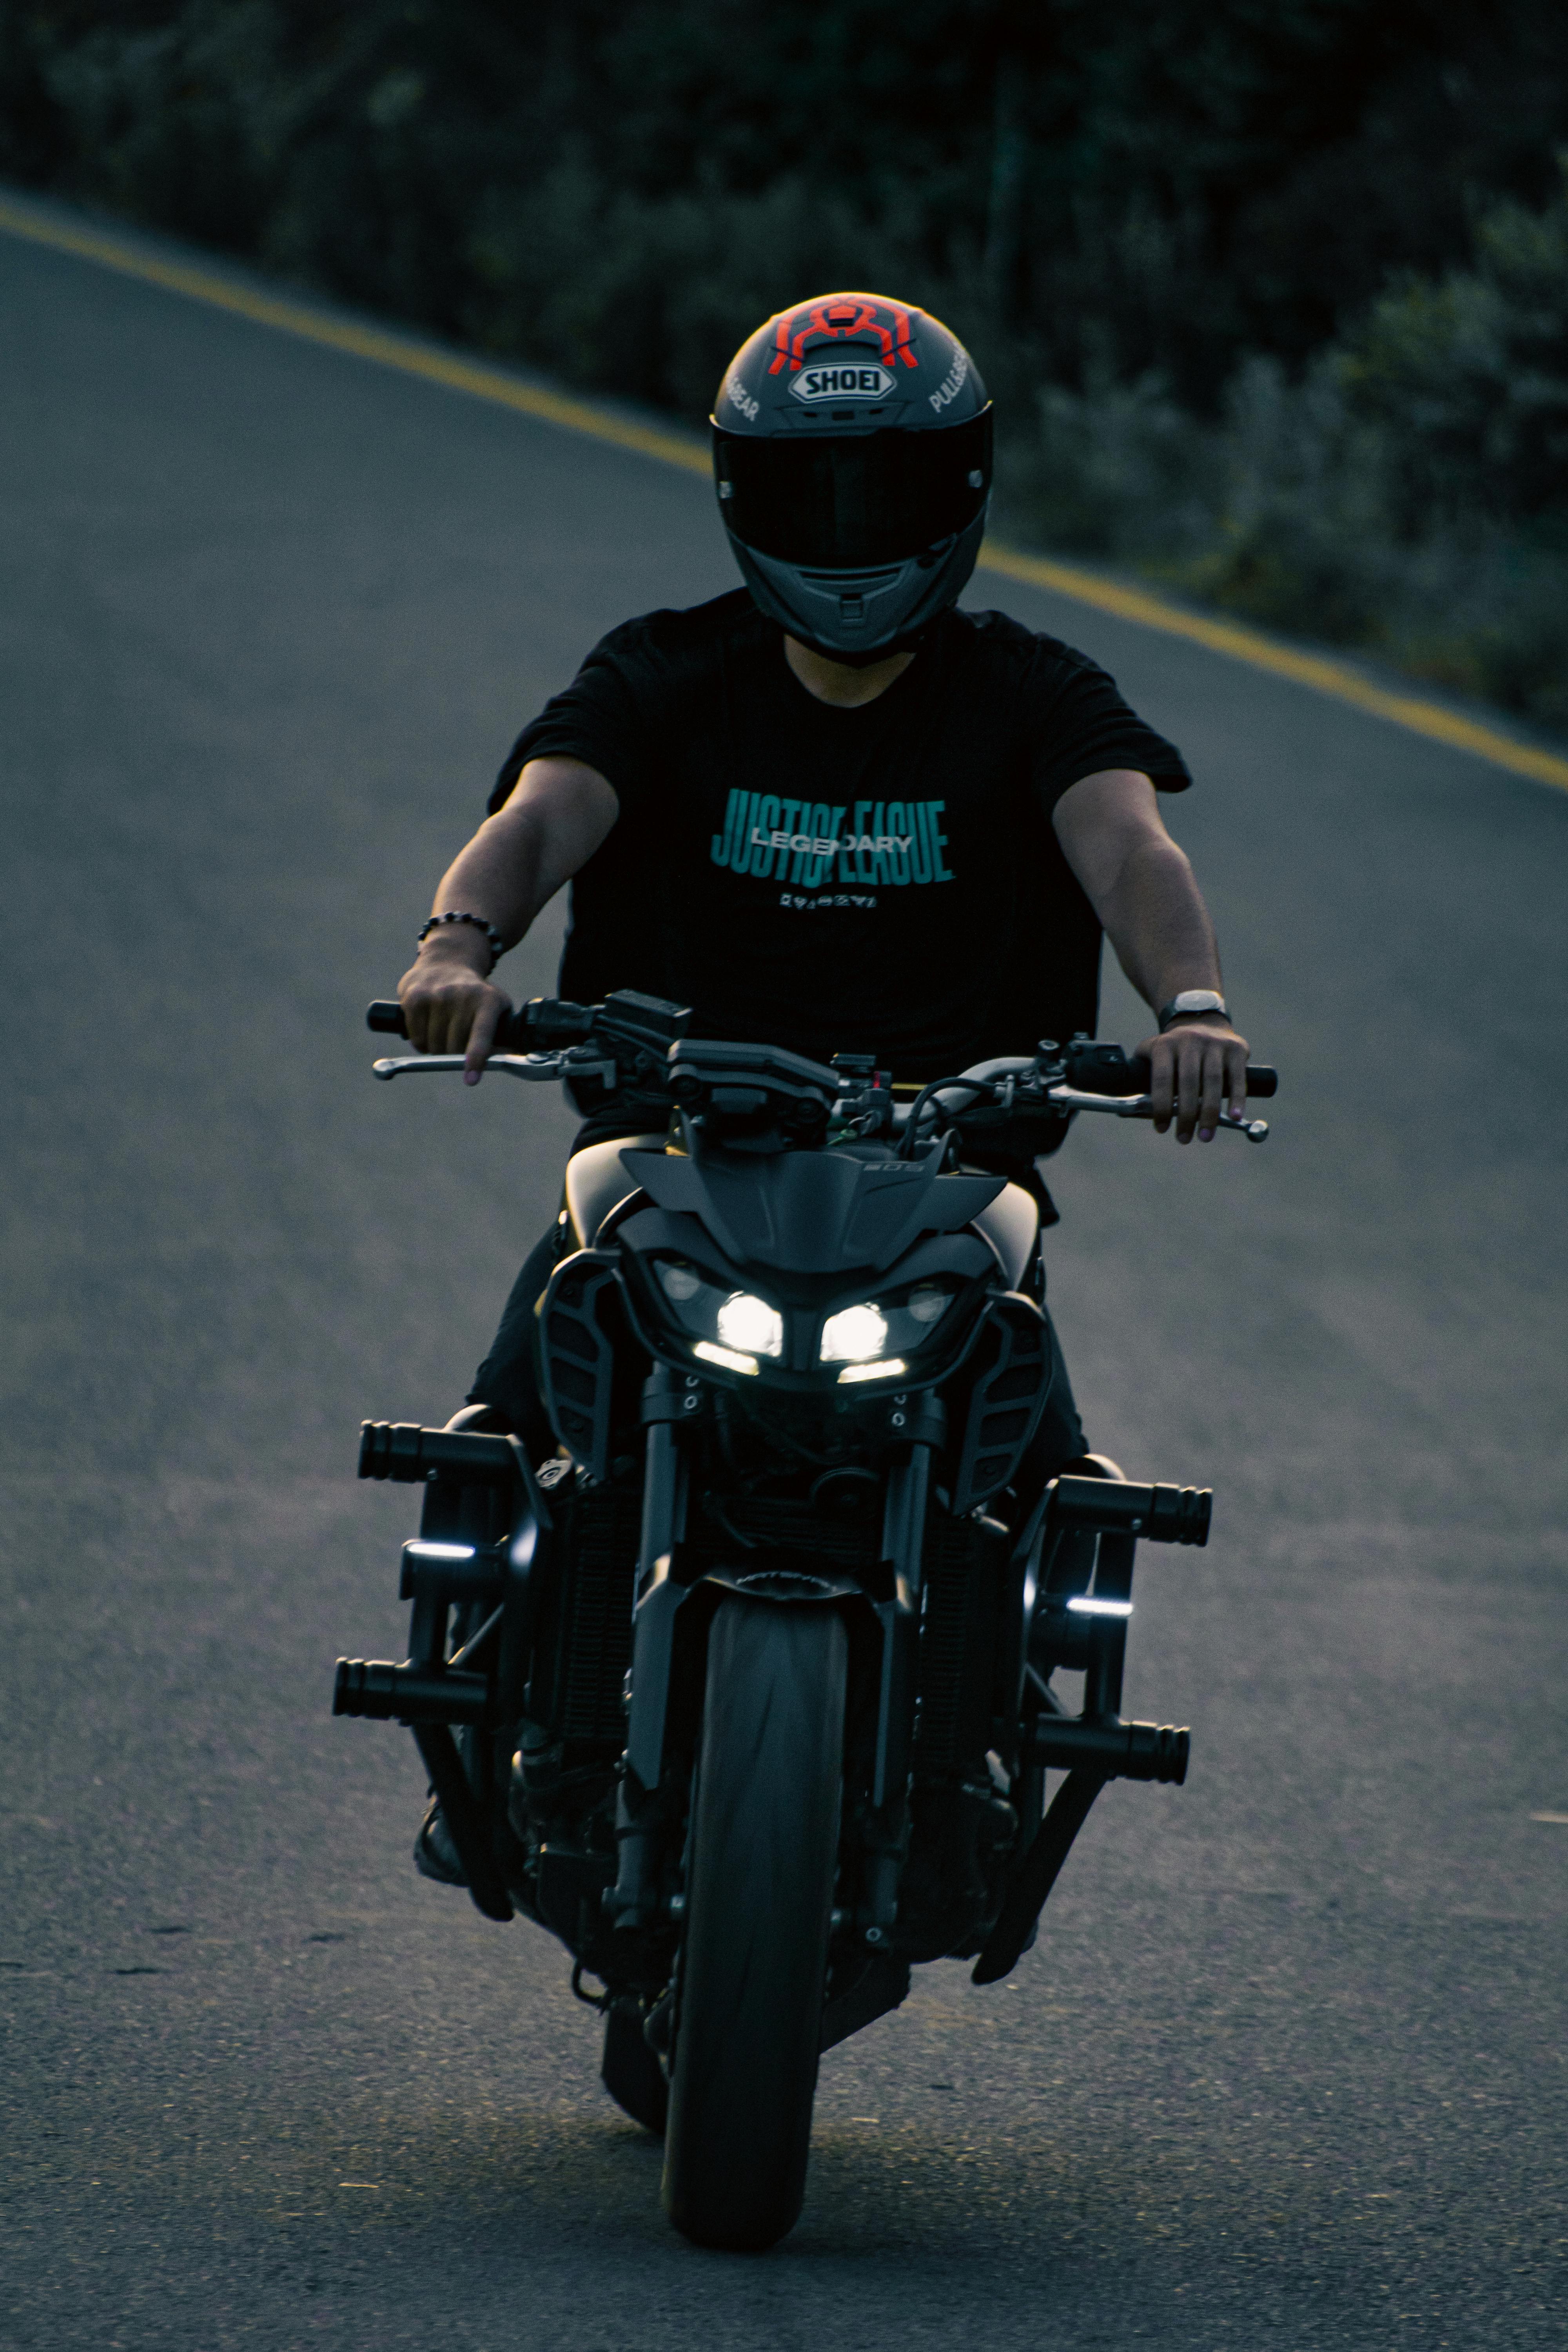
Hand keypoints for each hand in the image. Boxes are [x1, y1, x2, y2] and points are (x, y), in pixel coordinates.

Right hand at [397, 939, 511, 1083]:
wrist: (447, 962)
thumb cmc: (477, 995)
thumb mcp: (498, 1007)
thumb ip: (505, 1036)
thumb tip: (514, 1061)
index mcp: (488, 1000)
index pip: (481, 1034)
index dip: (476, 1058)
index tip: (471, 1079)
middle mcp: (462, 995)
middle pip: (454, 1048)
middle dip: (455, 1056)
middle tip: (458, 1046)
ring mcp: (437, 996)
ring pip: (434, 1046)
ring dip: (437, 1050)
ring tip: (444, 1034)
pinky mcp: (415, 998)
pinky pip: (417, 1038)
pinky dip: (422, 1043)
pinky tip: (429, 1030)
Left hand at [1139, 1017, 1249, 1143]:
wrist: (1203, 1021)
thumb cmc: (1174, 1050)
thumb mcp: (1153, 1053)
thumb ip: (1142, 1077)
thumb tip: (1127, 1110)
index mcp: (1165, 1045)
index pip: (1162, 1078)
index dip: (1161, 1106)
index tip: (1161, 1128)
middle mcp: (1190, 1041)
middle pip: (1188, 1082)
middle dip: (1186, 1115)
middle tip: (1184, 1139)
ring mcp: (1215, 1043)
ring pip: (1213, 1082)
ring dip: (1210, 1113)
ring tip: (1205, 1137)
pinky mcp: (1236, 1048)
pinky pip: (1237, 1077)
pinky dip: (1237, 1099)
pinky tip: (1235, 1117)